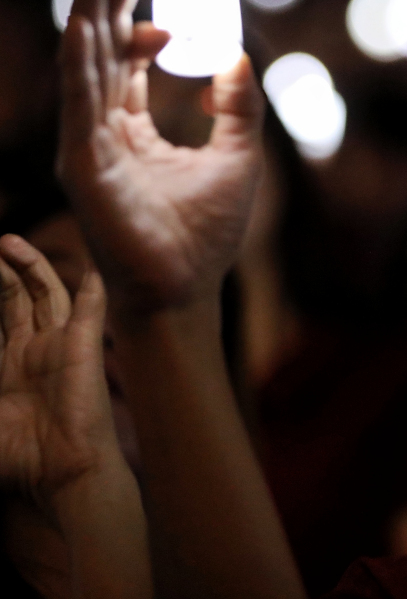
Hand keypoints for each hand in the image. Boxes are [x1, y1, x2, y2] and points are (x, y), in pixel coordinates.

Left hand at [0, 235, 118, 510]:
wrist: (59, 472)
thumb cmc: (15, 457)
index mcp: (5, 367)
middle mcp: (32, 350)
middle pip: (16, 297)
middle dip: (0, 272)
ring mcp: (59, 345)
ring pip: (46, 293)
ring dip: (30, 265)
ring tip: (8, 241)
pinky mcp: (83, 345)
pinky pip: (91, 306)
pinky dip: (91, 283)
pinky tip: (88, 261)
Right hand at [57, 0, 262, 316]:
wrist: (187, 289)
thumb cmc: (207, 233)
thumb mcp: (240, 156)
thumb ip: (239, 106)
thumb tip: (238, 56)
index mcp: (134, 134)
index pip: (128, 69)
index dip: (141, 34)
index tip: (169, 12)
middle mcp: (104, 136)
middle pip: (100, 61)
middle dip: (104, 12)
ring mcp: (89, 150)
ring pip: (84, 74)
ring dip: (85, 24)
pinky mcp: (83, 166)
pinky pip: (79, 106)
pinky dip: (80, 65)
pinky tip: (82, 29)